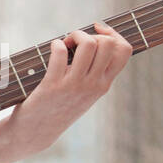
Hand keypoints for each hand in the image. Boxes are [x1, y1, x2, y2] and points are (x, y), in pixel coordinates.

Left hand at [6, 19, 132, 155]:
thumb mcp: (86, 92)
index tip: (98, 31)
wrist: (38, 131)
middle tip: (75, 43)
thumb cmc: (61, 106)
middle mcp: (93, 85)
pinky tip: (52, 50)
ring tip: (64, 44)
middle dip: (91, 34)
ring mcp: (74, 85)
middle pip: (108, 44)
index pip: (124, 50)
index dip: (113, 33)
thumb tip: (95, 39)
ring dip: (75, 35)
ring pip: (88, 44)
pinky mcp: (53, 85)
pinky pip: (60, 52)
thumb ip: (95, 72)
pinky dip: (56, 44)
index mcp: (104, 85)